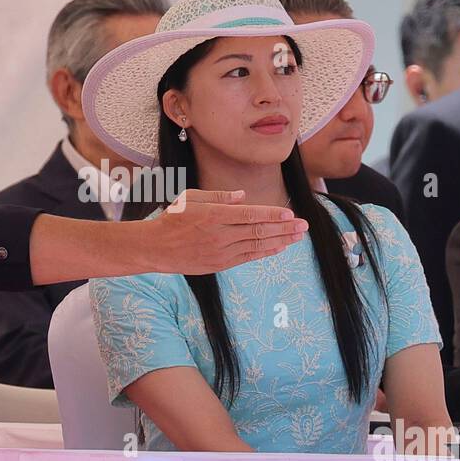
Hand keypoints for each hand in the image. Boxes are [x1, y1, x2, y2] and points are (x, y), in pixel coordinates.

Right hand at [149, 189, 306, 273]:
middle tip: (304, 226)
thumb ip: (218, 196)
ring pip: (255, 245)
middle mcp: (219, 235)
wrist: (156, 248)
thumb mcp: (191, 198)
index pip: (249, 215)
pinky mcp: (219, 264)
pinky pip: (247, 257)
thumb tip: (243, 196)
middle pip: (258, 231)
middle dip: (283, 228)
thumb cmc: (173, 218)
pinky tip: (279, 248)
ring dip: (279, 241)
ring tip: (297, 237)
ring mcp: (220, 252)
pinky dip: (264, 253)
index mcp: (213, 215)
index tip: (290, 214)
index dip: (272, 215)